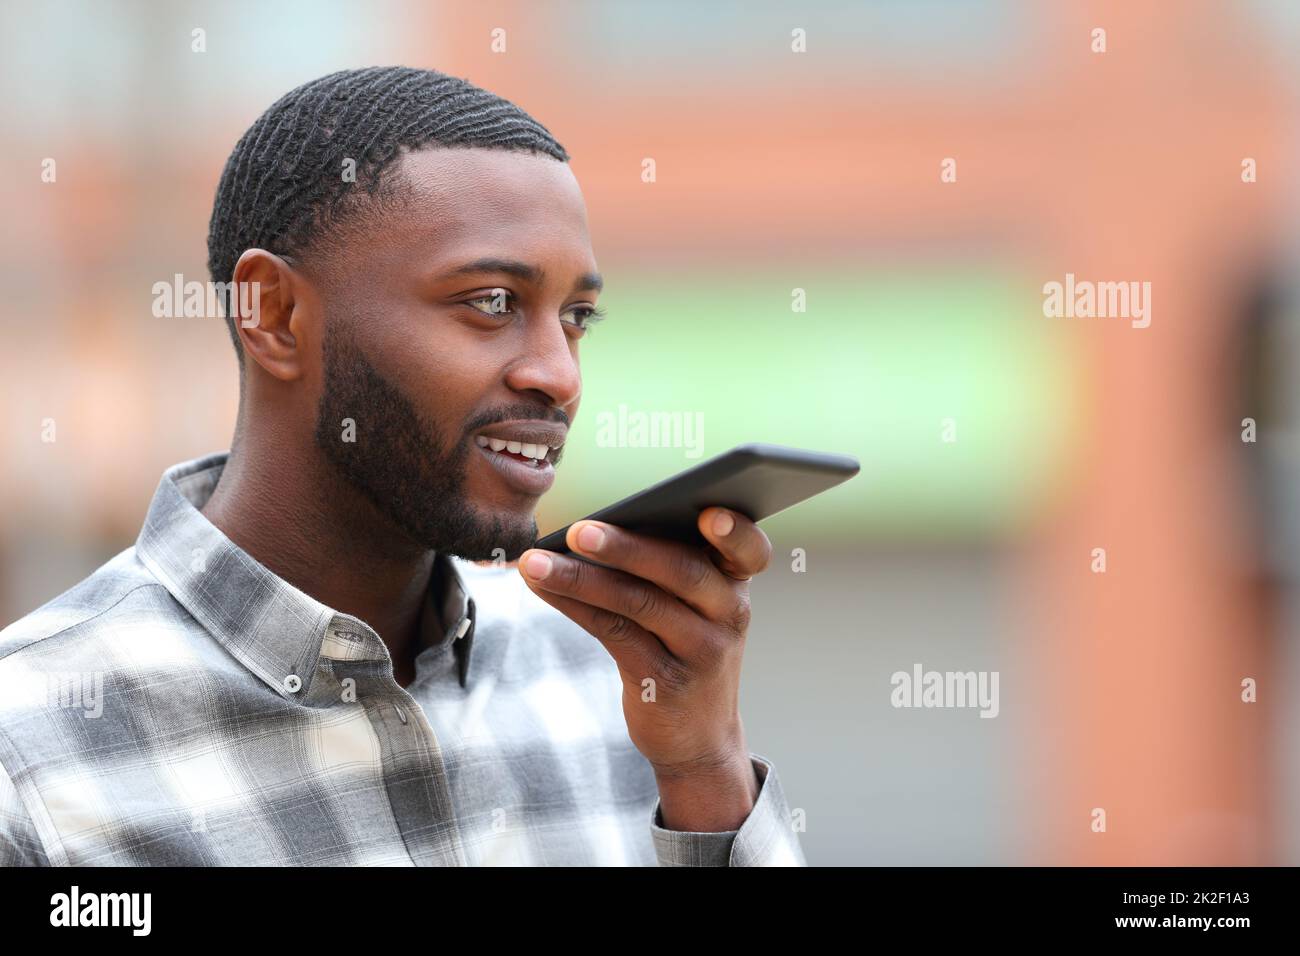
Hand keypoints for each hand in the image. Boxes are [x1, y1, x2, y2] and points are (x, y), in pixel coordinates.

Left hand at [517, 507, 771, 831]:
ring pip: (639, 604)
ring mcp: (701, 650)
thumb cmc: (686, 644)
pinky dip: (575, 606)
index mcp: (736, 581)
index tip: (711, 513)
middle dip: (627, 549)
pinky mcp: (665, 681)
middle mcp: (728, 613)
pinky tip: (543, 588)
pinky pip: (615, 634)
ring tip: (535, 562)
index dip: (736, 533)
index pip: (751, 551)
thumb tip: (593, 526)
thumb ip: (668, 563)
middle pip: (681, 572)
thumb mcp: (696, 604)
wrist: (698, 734)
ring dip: (581, 579)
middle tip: (577, 532)